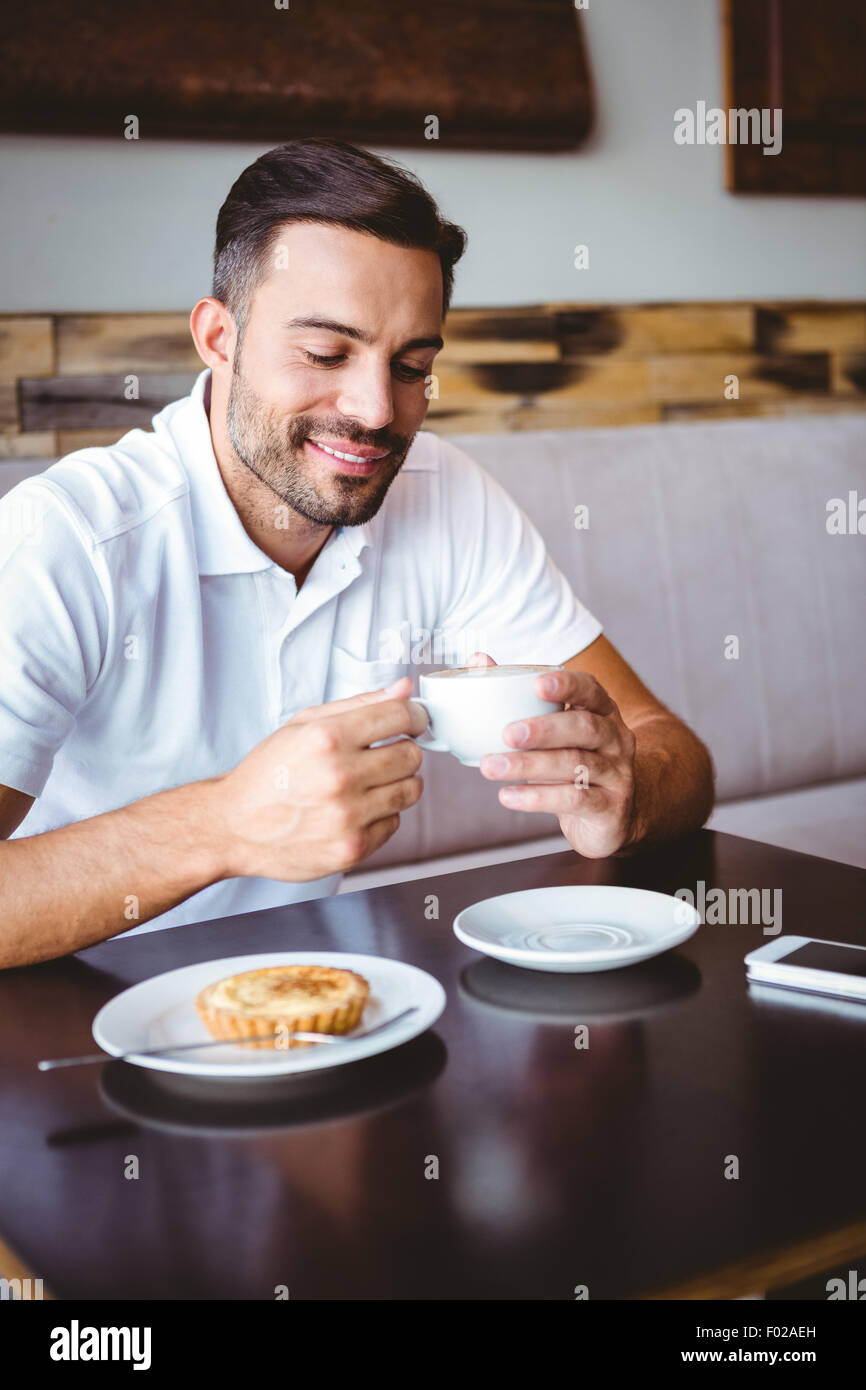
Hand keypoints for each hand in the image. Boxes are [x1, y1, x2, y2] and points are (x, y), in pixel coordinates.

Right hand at [216, 678, 426, 880]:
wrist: (234, 826)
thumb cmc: (268, 773)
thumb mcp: (304, 724)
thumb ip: (359, 704)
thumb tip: (404, 689)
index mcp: (328, 738)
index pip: (401, 716)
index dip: (413, 716)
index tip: (412, 722)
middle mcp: (340, 777)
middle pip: (412, 755)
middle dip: (403, 750)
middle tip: (382, 755)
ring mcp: (348, 817)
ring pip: (411, 790)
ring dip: (397, 784)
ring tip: (368, 784)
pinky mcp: (352, 848)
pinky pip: (394, 824)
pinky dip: (381, 816)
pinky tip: (354, 810)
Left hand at [469, 652, 637, 858]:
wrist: (610, 815)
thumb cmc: (572, 763)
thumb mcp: (553, 730)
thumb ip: (518, 697)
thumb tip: (479, 661)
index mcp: (602, 712)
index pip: (591, 690)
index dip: (567, 685)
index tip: (537, 684)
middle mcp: (616, 739)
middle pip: (585, 728)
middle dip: (544, 729)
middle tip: (507, 733)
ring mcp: (618, 774)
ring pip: (576, 765)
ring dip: (530, 766)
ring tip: (492, 767)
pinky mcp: (611, 808)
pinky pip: (575, 799)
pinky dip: (538, 797)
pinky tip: (508, 795)